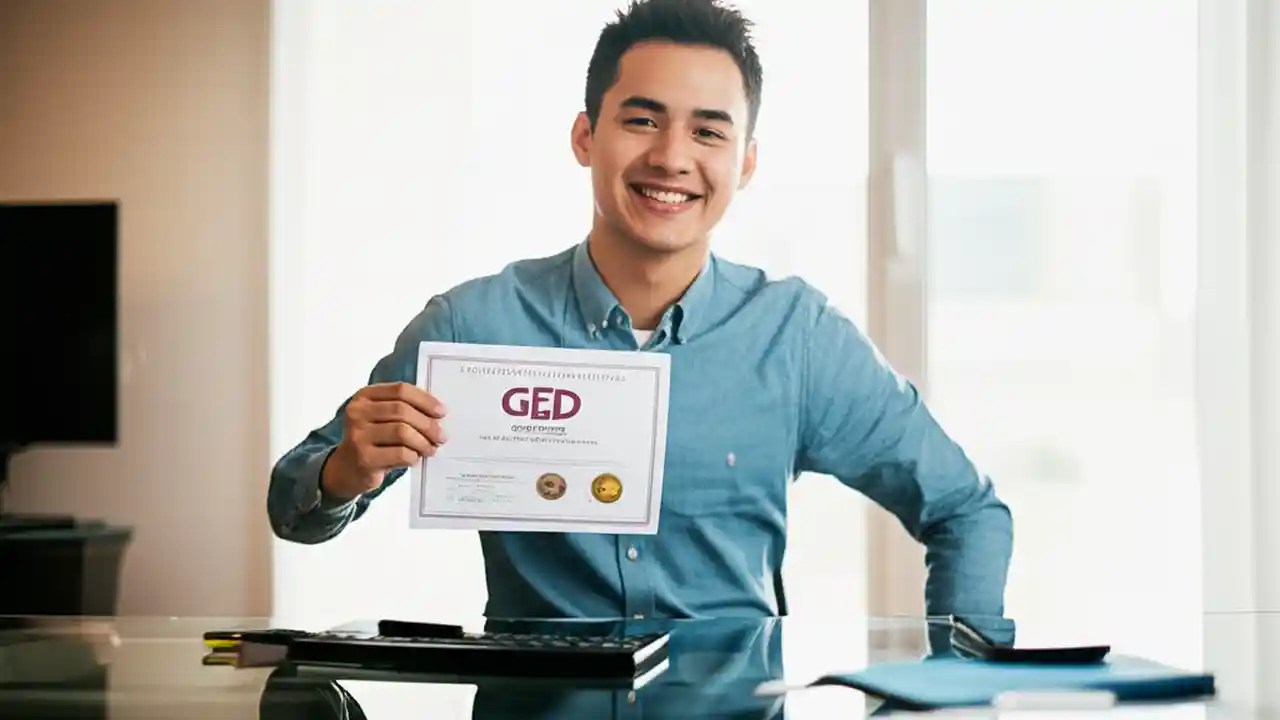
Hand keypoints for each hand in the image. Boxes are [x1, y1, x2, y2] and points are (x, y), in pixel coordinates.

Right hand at [321, 382, 447, 500]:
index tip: (441, 412)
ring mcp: (358, 435)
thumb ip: (404, 410)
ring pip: (402, 432)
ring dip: (423, 442)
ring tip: (430, 449)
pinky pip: (400, 454)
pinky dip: (413, 456)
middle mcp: (357, 412)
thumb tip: (438, 414)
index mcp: (365, 396)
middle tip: (441, 436)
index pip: (401, 390)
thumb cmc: (373, 440)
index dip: (425, 400)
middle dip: (428, 424)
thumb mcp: (382, 419)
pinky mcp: (364, 458)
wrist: (347, 468)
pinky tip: (414, 458)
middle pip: (402, 411)